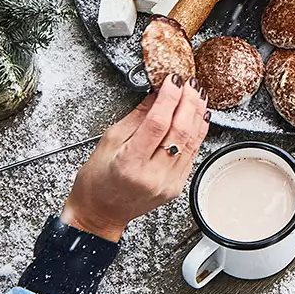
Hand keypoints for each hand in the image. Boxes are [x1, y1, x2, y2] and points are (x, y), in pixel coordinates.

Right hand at [61, 77, 209, 242]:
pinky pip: (192, 154)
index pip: (157, 124)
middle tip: (190, 82)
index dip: (169, 98)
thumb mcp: (108, 142)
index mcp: (130, 164)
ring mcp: (168, 183)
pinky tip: (198, 117)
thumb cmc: (96, 182)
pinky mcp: (177, 186)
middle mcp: (152, 176)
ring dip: (197, 114)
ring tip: (198, 94)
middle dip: (188, 102)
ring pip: (191, 142)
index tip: (173, 80)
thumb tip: (157, 93)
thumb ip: (136, 117)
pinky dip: (197, 132)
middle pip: (179, 131)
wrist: (100, 214)